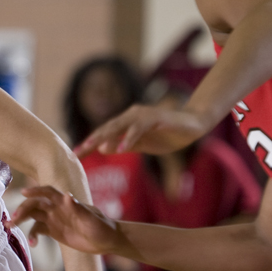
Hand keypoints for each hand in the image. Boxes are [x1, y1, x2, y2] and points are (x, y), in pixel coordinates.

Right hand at [11, 186, 119, 254]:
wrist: (106, 240)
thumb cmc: (101, 227)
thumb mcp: (91, 219)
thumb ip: (78, 208)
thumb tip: (66, 195)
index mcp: (64, 202)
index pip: (47, 192)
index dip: (35, 191)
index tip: (24, 193)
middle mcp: (56, 208)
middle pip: (35, 204)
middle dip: (22, 209)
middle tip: (13, 219)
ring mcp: (53, 219)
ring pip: (33, 216)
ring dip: (21, 219)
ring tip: (11, 227)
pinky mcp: (53, 231)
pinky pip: (38, 230)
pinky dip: (32, 235)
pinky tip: (32, 244)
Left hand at [74, 104, 210, 156]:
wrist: (195, 125)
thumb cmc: (169, 134)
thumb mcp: (144, 145)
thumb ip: (125, 145)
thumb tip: (102, 149)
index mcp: (127, 122)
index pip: (104, 133)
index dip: (90, 143)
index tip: (75, 156)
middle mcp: (132, 115)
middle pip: (106, 128)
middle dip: (91, 140)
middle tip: (77, 152)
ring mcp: (143, 115)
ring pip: (119, 125)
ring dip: (105, 137)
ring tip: (92, 148)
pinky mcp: (155, 117)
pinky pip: (139, 128)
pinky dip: (129, 138)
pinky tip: (120, 149)